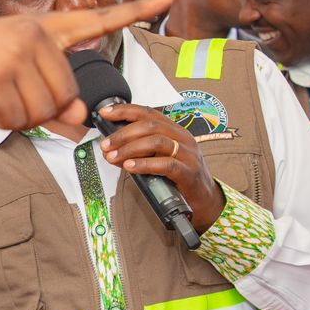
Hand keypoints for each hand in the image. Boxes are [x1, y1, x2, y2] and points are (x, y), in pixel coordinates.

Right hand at [0, 0, 173, 132]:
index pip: (93, 20)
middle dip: (42, 109)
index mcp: (37, 27)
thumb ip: (48, 96)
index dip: (135, 10)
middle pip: (66, 92)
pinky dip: (1, 122)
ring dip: (19, 118)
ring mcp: (15, 55)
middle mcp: (32, 35)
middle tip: (8, 100)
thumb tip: (78, 122)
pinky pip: (19, 119)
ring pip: (45, 110)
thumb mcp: (8, 76)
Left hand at [97, 102, 224, 232]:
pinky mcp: (189, 173)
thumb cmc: (178, 177)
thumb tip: (110, 146)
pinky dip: (144, 164)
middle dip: (123, 134)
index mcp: (174, 130)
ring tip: (113, 157)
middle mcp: (183, 138)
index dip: (125, 110)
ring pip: (157, 142)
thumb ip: (140, 149)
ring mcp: (188, 155)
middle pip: (150, 126)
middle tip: (106, 145)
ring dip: (130, 148)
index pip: (148, 112)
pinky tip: (130, 167)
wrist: (204, 199)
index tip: (105, 113)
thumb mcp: (159, 157)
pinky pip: (166, 164)